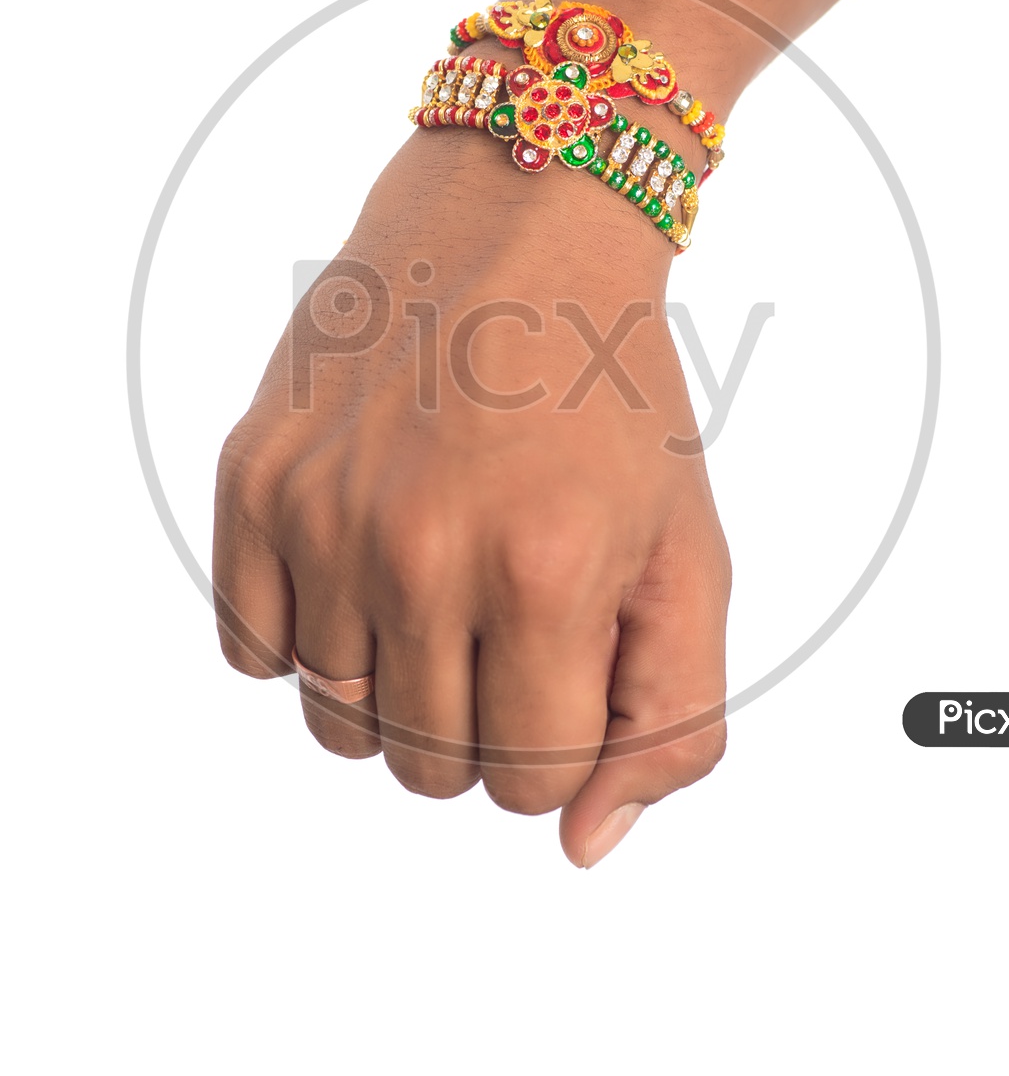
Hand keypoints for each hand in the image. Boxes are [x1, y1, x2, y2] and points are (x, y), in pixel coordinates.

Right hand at [213, 84, 729, 866]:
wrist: (519, 227)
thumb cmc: (615, 398)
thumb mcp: (690, 553)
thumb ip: (673, 722)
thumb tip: (582, 847)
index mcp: (545, 571)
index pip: (534, 785)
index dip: (565, 729)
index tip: (570, 646)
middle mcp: (416, 549)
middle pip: (430, 772)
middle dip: (485, 717)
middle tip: (505, 610)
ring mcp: (320, 512)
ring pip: (339, 727)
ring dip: (399, 685)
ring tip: (438, 583)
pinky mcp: (252, 478)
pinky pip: (253, 653)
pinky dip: (309, 634)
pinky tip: (364, 559)